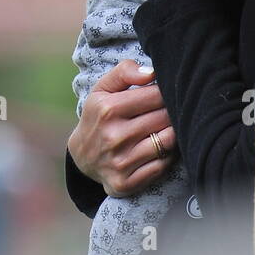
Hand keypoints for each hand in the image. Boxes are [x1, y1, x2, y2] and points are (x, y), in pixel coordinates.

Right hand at [68, 60, 176, 196]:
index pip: (156, 95)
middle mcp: (113, 136)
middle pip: (164, 117)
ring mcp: (120, 162)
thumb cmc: (99, 115)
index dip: (164, 92)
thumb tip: (152, 73)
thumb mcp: (103, 89)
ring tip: (164, 128)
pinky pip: (162, 165)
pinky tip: (159, 148)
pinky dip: (166, 155)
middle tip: (167, 111)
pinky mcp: (125, 182)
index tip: (163, 94)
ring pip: (167, 141)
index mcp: (108, 109)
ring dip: (172, 133)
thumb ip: (125, 71)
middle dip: (170, 112)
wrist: (82, 155)